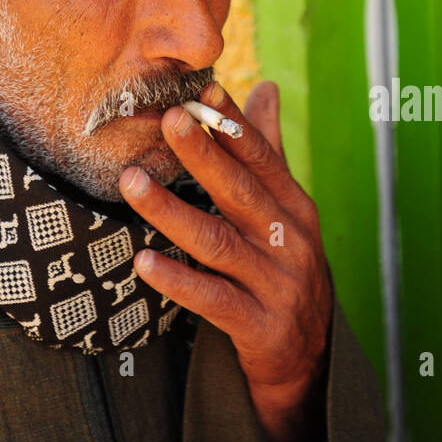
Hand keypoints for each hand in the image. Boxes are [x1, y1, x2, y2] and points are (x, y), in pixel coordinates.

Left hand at [118, 80, 332, 441]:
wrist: (310, 356)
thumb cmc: (284, 264)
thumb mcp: (285, 209)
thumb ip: (269, 150)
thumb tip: (267, 86)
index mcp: (295, 206)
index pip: (262, 157)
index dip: (232, 123)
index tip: (202, 89)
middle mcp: (290, 241)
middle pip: (240, 192)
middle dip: (203, 154)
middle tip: (167, 120)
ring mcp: (276, 285)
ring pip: (218, 242)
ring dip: (171, 211)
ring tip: (132, 182)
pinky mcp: (259, 326)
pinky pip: (213, 300)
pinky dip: (178, 280)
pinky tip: (142, 261)